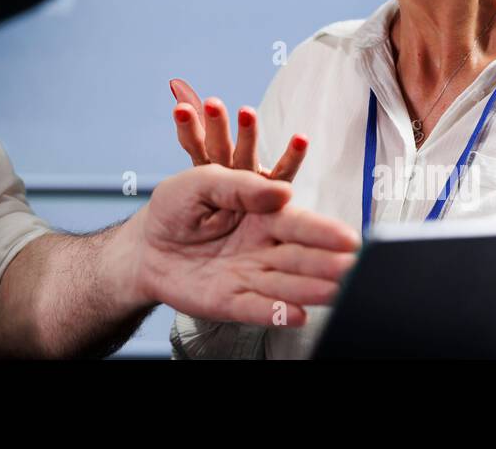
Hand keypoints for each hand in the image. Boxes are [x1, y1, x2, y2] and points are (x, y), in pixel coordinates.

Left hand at [120, 164, 359, 326]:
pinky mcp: (231, 302)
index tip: (347, 238)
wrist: (143, 245)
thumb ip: (239, 185)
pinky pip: (258, 309)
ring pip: (286, 284)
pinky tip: (299, 315)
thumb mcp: (201, 181)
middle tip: (352, 267)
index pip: (299, 224)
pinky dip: (278, 313)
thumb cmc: (175, 208)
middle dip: (327, 262)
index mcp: (262, 215)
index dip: (324, 231)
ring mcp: (250, 277)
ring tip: (337, 290)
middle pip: (301, 256)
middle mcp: (263, 248)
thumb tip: (282, 192)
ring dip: (312, 289)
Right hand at [169, 78, 307, 180]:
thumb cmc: (211, 187)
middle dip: (216, 126)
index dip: (189, 128)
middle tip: (212, 103)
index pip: (194, 145)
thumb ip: (195, 118)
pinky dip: (293, 157)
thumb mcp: (201, 148)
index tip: (181, 109)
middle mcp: (225, 176)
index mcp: (205, 168)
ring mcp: (248, 183)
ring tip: (246, 111)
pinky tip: (302, 138)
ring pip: (245, 157)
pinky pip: (283, 172)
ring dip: (247, 134)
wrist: (218, 233)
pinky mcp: (272, 189)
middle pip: (219, 150)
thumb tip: (175, 82)